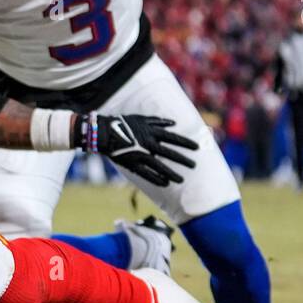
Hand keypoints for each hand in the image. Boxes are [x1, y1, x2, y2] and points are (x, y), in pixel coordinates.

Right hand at [79, 113, 198, 186]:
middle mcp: (148, 144)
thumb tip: (173, 123)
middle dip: (183, 160)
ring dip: (172, 173)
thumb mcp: (141, 118)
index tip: (197, 147)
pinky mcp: (132, 164)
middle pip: (170, 153)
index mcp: (151, 132)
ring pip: (160, 166)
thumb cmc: (123, 123)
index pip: (173, 138)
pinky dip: (157, 179)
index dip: (186, 143)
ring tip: (182, 180)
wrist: (104, 133)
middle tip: (194, 165)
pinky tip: (166, 183)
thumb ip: (158, 121)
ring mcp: (141, 155)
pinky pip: (147, 174)